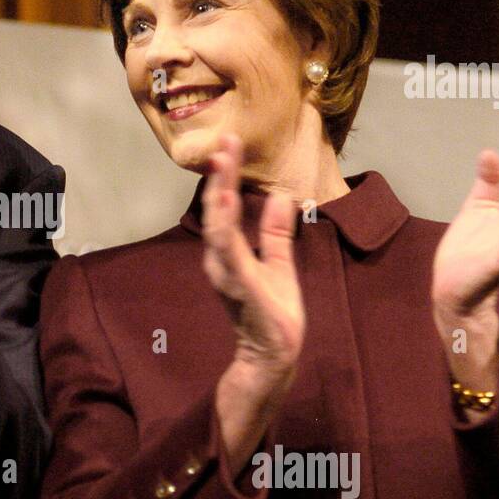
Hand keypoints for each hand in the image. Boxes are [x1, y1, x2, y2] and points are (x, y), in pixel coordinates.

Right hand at [202, 133, 304, 378]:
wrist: (274, 356)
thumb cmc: (274, 313)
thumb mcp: (279, 264)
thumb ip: (276, 233)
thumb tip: (282, 198)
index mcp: (229, 253)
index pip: (226, 207)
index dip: (227, 176)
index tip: (231, 144)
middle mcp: (220, 259)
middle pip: (217, 210)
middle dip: (220, 176)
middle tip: (225, 142)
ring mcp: (227, 272)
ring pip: (218, 225)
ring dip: (219, 194)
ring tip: (222, 164)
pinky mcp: (240, 285)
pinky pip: (230, 251)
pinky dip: (225, 226)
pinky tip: (225, 204)